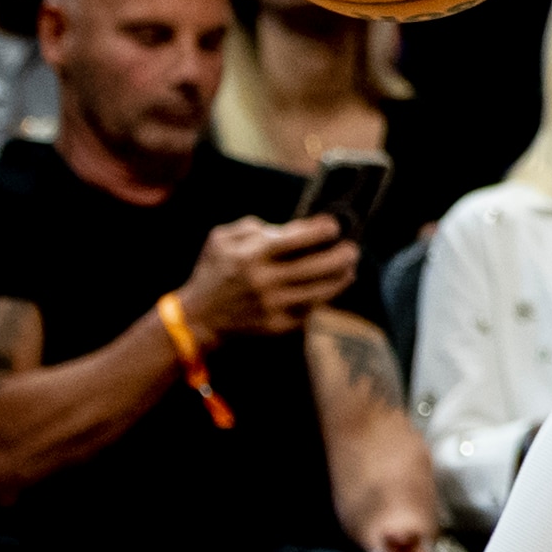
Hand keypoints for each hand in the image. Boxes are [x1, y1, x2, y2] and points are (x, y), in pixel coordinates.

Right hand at [182, 213, 359, 338]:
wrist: (198, 317)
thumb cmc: (214, 270)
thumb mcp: (222, 239)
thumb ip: (256, 227)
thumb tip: (297, 226)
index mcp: (252, 255)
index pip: (298, 239)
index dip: (323, 230)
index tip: (334, 226)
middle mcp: (264, 281)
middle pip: (318, 266)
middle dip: (343, 255)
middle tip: (353, 249)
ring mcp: (272, 306)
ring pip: (322, 291)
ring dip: (342, 278)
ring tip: (350, 268)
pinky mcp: (278, 325)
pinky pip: (311, 309)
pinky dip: (325, 297)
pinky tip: (332, 286)